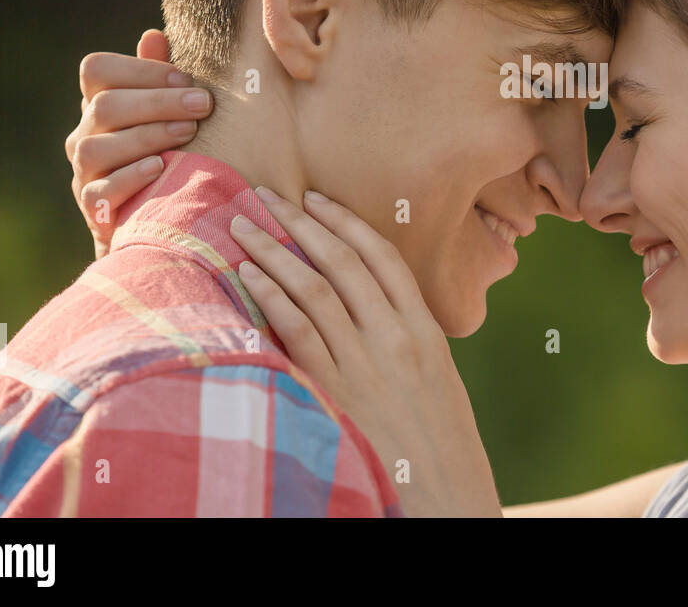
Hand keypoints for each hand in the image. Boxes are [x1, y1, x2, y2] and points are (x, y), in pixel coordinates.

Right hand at [65, 29, 214, 257]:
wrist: (160, 220)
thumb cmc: (171, 152)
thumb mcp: (170, 114)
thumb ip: (161, 78)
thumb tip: (153, 36)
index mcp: (99, 102)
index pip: (98, 70)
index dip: (140, 69)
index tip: (187, 78)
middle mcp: (84, 133)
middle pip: (105, 105)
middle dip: (158, 101)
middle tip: (203, 105)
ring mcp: (84, 171)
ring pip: (98, 147)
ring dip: (147, 136)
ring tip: (188, 133)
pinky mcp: (92, 207)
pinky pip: (100, 190)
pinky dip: (130, 177)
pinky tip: (161, 168)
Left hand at [230, 188, 501, 517]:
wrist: (443, 493)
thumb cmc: (439, 439)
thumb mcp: (437, 375)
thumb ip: (405, 335)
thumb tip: (365, 302)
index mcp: (424, 329)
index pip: (381, 257)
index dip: (345, 221)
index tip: (317, 198)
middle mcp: (393, 338)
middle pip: (341, 263)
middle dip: (300, 223)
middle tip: (268, 194)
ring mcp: (361, 364)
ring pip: (312, 290)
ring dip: (274, 253)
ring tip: (244, 226)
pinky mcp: (332, 391)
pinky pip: (295, 333)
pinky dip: (269, 298)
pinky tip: (247, 277)